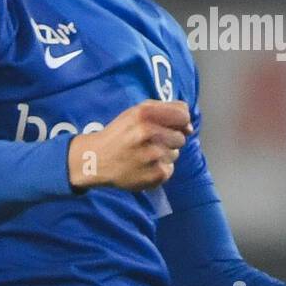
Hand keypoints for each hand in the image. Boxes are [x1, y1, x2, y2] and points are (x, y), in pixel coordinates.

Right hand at [68, 99, 192, 191]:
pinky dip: (159, 169)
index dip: (180, 121)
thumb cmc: (119, 134)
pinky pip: (170, 169)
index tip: (172, 125)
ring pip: (176, 154)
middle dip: (169, 139)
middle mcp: (149, 133)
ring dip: (164, 154)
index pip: (183, 115)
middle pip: (181, 136)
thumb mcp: (135, 112)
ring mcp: (153, 156)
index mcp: (145, 114)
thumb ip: (164, 110)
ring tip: (144, 155)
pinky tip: (143, 167)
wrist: (96, 160)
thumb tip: (189, 126)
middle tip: (149, 143)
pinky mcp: (156, 174)